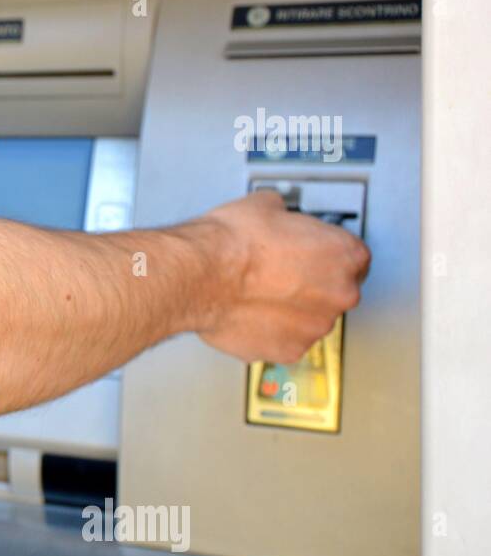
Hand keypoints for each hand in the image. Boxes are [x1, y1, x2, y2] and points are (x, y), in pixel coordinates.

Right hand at [191, 190, 370, 363]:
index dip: (328, 257)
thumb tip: (277, 216)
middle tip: (281, 275)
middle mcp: (339, 294)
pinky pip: (284, 341)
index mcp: (345, 255)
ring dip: (291, 311)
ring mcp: (314, 327)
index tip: (312, 257)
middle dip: (311, 286)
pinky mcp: (287, 350)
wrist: (200, 275)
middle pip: (335, 293)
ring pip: (309, 320)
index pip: (355, 258)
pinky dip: (270, 331)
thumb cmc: (232, 243)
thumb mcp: (266, 205)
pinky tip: (250, 315)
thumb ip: (285, 217)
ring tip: (259, 296)